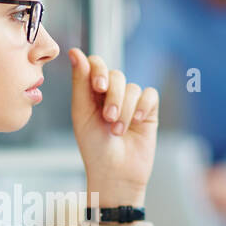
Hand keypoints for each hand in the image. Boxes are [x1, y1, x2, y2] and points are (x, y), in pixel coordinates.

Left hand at [69, 48, 157, 205]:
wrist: (115, 174)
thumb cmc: (94, 148)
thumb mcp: (82, 114)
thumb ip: (80, 82)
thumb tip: (75, 51)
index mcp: (91, 93)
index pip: (96, 64)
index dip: (99, 70)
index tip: (99, 87)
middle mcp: (112, 94)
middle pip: (116, 75)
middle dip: (113, 97)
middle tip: (108, 118)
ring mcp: (131, 102)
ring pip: (133, 88)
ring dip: (125, 110)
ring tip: (118, 131)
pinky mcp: (149, 112)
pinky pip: (150, 95)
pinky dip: (143, 107)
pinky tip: (138, 121)